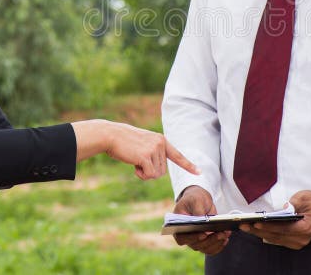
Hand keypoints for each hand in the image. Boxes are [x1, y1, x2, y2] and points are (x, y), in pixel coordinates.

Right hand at [72, 120, 198, 179]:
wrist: (111, 135)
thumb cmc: (123, 142)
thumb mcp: (142, 145)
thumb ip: (153, 153)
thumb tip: (156, 170)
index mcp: (161, 140)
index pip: (178, 155)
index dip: (188, 165)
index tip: (199, 172)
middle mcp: (161, 144)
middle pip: (163, 171)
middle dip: (150, 171)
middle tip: (138, 161)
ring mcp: (154, 149)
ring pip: (156, 174)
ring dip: (145, 173)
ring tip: (134, 160)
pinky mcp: (146, 156)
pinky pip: (149, 175)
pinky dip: (141, 175)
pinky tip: (133, 165)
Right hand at [171, 186, 230, 254]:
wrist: (200, 200)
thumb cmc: (194, 198)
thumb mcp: (195, 200)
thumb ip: (197, 210)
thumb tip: (201, 219)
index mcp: (178, 226)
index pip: (182, 238)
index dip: (192, 238)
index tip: (203, 234)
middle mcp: (186, 236)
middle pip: (196, 245)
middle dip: (210, 240)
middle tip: (221, 234)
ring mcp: (195, 240)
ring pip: (205, 248)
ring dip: (216, 243)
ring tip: (226, 234)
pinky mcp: (204, 241)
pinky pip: (211, 248)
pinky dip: (219, 245)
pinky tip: (226, 238)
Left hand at [239, 190, 310, 249]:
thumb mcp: (305, 197)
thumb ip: (295, 203)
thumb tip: (285, 208)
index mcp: (306, 228)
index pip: (283, 228)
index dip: (269, 226)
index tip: (256, 222)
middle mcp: (302, 239)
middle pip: (276, 236)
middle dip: (258, 230)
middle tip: (243, 225)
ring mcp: (298, 242)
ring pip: (274, 239)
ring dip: (259, 233)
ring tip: (245, 227)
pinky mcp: (293, 242)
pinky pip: (277, 239)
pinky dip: (265, 234)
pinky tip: (254, 229)